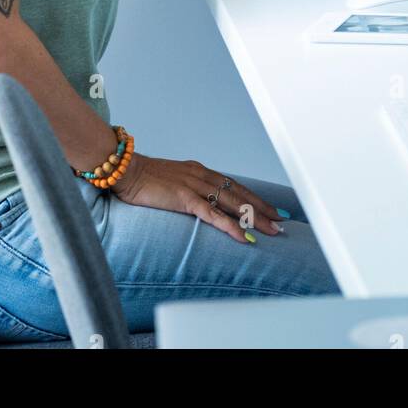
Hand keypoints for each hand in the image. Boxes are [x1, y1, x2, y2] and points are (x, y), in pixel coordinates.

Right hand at [110, 151, 285, 242]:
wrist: (125, 170)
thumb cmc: (144, 178)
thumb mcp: (171, 182)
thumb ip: (186, 190)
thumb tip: (197, 202)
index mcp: (199, 171)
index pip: (234, 185)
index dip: (253, 197)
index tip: (270, 208)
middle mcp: (202, 176)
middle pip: (239, 194)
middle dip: (263, 208)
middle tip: (282, 221)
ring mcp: (194, 186)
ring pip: (232, 203)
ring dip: (255, 218)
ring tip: (272, 230)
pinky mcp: (184, 198)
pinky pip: (213, 215)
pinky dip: (231, 226)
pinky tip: (244, 236)